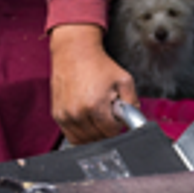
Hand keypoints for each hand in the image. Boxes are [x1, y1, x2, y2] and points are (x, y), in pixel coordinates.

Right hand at [49, 23, 137, 144]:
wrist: (74, 52)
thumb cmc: (97, 64)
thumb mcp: (124, 80)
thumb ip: (133, 102)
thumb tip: (135, 120)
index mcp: (95, 105)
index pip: (111, 132)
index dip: (117, 125)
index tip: (115, 115)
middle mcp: (77, 113)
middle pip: (98, 138)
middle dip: (106, 128)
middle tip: (106, 113)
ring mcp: (65, 115)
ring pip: (84, 140)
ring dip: (93, 133)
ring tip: (96, 116)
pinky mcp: (58, 115)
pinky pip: (71, 136)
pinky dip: (81, 133)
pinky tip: (86, 120)